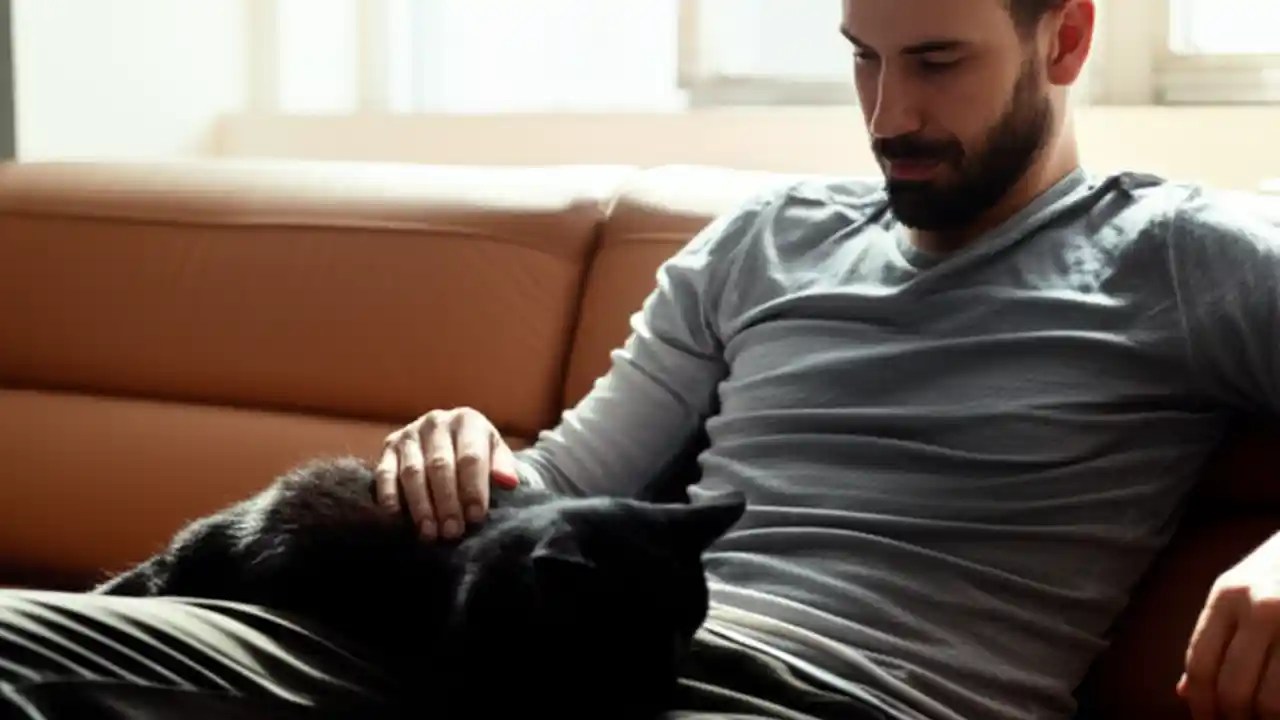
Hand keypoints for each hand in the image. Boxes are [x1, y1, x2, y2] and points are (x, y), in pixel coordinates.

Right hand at [376, 407, 519, 540]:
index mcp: (468, 420)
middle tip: (453, 532)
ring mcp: (410, 433)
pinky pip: (385, 473)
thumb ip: (502, 466)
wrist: (451, 439)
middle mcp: (436, 422)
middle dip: (447, 502)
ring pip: (413, 472)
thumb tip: (508, 482)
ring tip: (430, 533)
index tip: (476, 517)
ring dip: (421, 506)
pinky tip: (396, 517)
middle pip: (440, 466)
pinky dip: (389, 495)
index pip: (470, 457)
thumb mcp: (495, 454)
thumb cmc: (477, 452)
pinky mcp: (390, 446)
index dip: (473, 489)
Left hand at [1178, 531, 1279, 719]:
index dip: (1201, 703)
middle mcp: (1262, 609)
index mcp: (1228, 596)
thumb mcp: (1237, 592)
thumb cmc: (1277, 571)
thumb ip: (1213, 638)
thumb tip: (1184, 692)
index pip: (1201, 664)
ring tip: (1264, 718)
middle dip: (1233, 718)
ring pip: (1272, 700)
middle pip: (1234, 688)